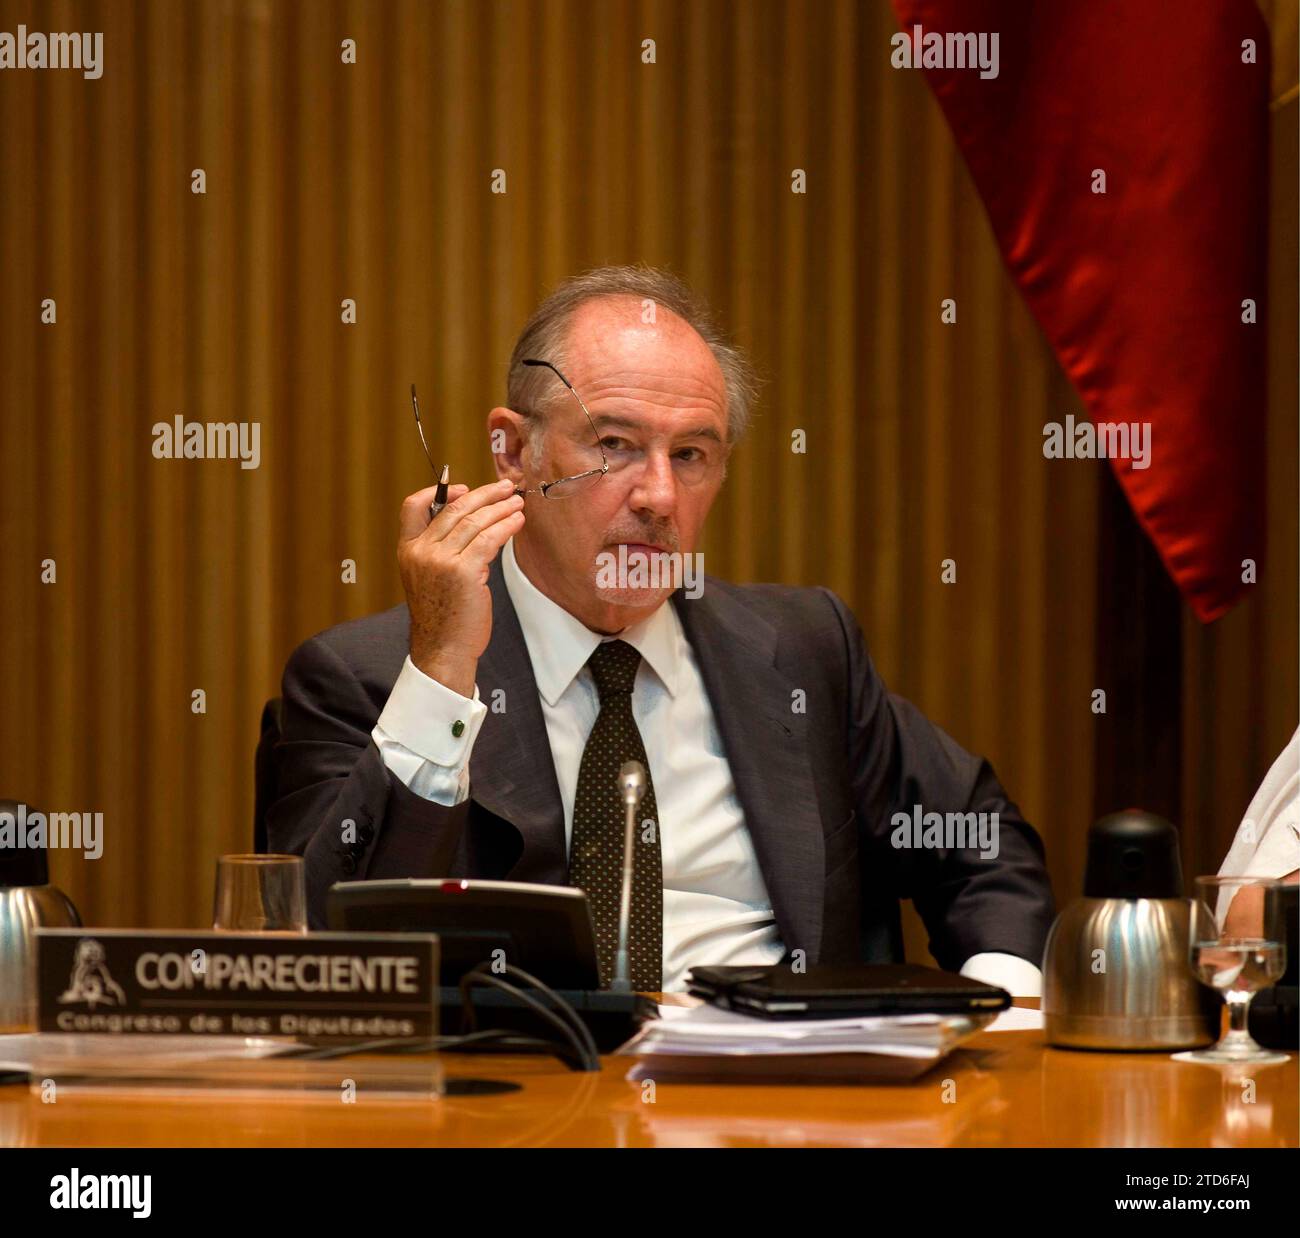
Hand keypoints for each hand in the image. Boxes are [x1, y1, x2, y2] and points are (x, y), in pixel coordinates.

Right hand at [397, 477, 524, 695]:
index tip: (466, 489)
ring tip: (517, 503)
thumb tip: (474, 520)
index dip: (441, 492)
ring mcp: (440, 561)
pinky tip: (517, 522)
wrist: (444, 648)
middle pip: (454, 509)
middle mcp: (421, 552)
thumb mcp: (430, 576)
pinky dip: (506, 526)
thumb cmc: (443, 616)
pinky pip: (489, 539)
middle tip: (506, 487)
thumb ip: (443, 549)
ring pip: (475, 521)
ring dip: (500, 508)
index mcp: (408, 550)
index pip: (413, 506)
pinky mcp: (464, 571)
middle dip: (485, 494)